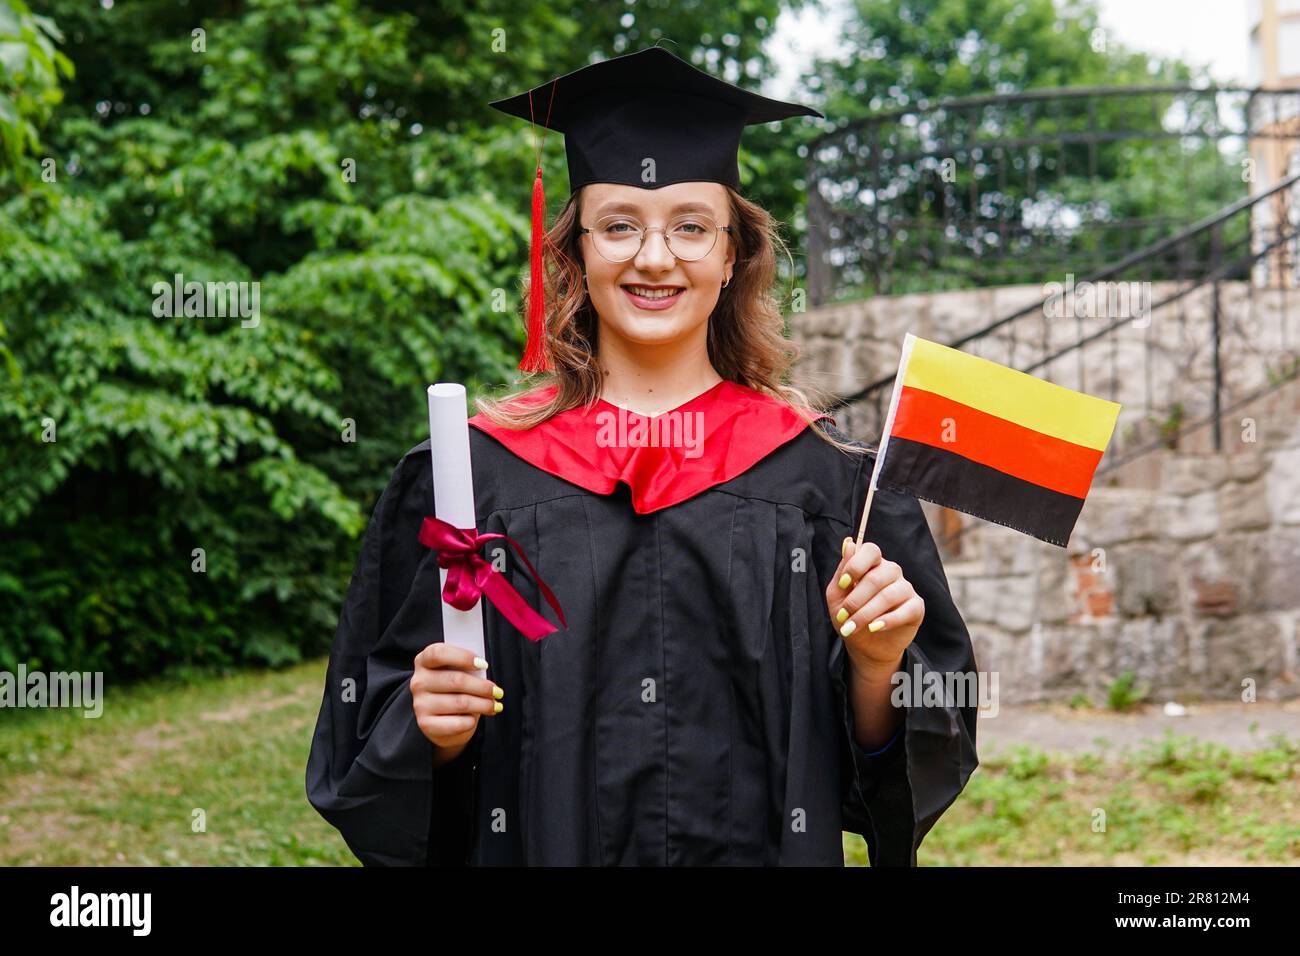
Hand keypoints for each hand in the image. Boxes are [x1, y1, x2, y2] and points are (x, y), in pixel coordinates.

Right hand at [409, 643, 502, 756]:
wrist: (441, 720)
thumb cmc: (454, 689)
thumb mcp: (458, 672)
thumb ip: (467, 666)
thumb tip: (483, 669)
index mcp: (423, 661)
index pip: (438, 653)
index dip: (463, 657)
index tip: (484, 664)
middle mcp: (418, 682)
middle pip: (456, 680)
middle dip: (482, 687)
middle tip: (498, 692)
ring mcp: (420, 704)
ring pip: (460, 702)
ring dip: (483, 704)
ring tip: (495, 705)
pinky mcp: (425, 724)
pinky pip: (457, 723)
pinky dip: (471, 721)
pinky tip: (475, 718)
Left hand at [825, 537, 923, 674]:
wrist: (864, 645)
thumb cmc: (850, 616)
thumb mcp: (837, 596)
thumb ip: (842, 572)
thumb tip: (849, 543)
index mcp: (872, 564)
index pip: (870, 550)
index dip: (856, 565)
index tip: (842, 584)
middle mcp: (891, 572)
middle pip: (877, 577)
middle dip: (856, 599)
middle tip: (843, 616)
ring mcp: (906, 588)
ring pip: (889, 595)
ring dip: (867, 613)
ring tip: (853, 627)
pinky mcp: (916, 607)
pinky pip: (906, 610)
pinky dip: (887, 620)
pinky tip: (874, 628)